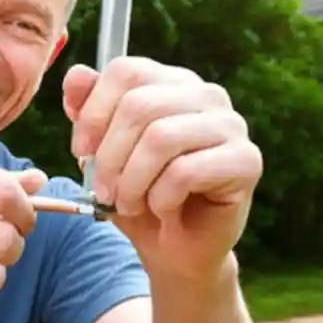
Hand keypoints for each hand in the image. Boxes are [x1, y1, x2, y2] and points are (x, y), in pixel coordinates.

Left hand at [63, 57, 261, 282]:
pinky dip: (161, 198)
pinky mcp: (246, 161)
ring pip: (161, 138)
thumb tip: (76, 75)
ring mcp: (231, 125)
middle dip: (109, 156)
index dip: (93, 113)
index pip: (127, 72)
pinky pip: (186, 172)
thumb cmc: (140, 196)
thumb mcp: (103, 153)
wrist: (176, 250)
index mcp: (172, 83)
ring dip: (132, 181)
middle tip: (102, 191)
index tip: (80, 151)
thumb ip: (89, 112)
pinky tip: (163, 209)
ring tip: (128, 203)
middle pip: (140, 105)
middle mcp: (206, 95)